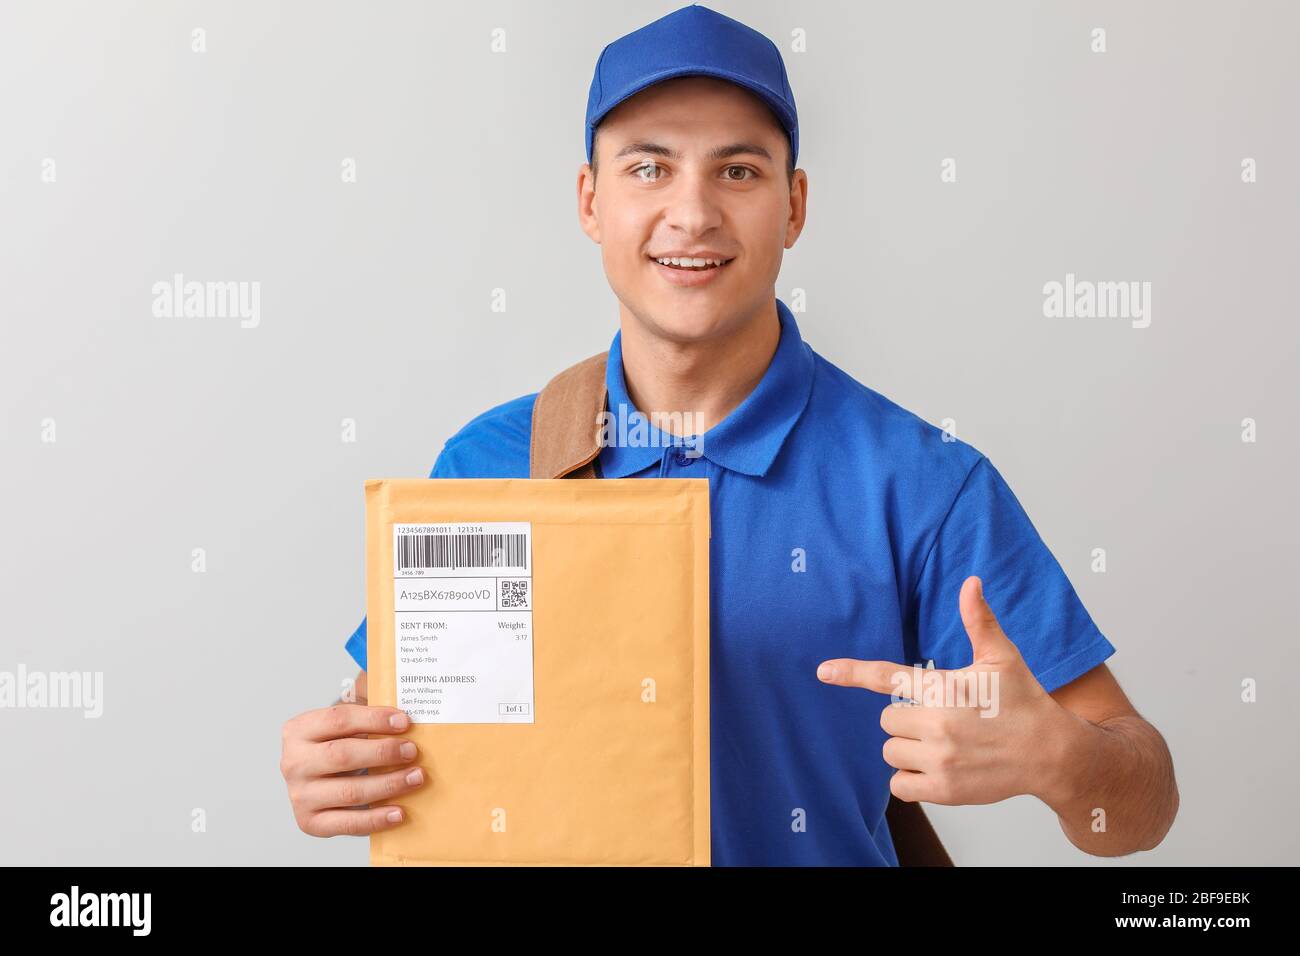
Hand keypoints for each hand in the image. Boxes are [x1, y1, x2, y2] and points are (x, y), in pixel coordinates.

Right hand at [280, 702, 426, 835]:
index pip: (339, 719)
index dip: (374, 719)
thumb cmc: (338, 745)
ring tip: (416, 778)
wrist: (317, 779)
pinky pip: (347, 823)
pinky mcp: (310, 822)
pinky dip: (376, 819)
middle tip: (412, 751)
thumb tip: (398, 704)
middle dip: (383, 752)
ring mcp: (300, 795)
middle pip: (342, 755)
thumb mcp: (345, 722)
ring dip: (388, 784)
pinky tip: (399, 812)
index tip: (404, 722)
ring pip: (349, 791)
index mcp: (299, 730)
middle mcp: (294, 763)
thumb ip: (366, 711)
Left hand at [816, 576, 1074, 805]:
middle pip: (887, 720)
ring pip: (890, 752)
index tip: (823, 671)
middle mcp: (937, 723)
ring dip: (907, 748)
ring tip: (942, 743)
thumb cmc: (1024, 701)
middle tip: (941, 718)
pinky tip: (937, 767)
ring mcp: (940, 759)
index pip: (887, 676)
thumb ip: (978, 621)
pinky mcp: (944, 790)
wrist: (1053, 754)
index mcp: (944, 687)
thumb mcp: (1002, 657)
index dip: (851, 672)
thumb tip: (970, 582)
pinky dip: (910, 779)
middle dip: (906, 718)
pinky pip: (900, 786)